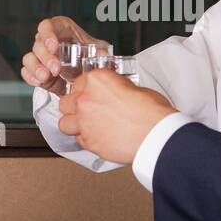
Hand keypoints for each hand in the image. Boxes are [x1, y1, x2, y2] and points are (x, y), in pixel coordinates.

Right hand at [20, 16, 108, 95]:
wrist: (84, 74)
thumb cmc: (87, 55)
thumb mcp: (97, 50)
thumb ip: (100, 51)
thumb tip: (102, 54)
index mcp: (61, 30)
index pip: (49, 26)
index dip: (48, 34)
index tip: (54, 46)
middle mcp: (47, 41)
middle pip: (38, 44)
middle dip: (46, 57)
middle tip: (56, 69)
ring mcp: (40, 56)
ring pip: (29, 57)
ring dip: (36, 67)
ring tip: (46, 77)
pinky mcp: (36, 70)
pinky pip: (26, 72)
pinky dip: (31, 77)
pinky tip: (39, 82)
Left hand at [57, 70, 174, 164]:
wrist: (156, 135)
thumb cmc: (151, 113)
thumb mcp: (135, 88)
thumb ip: (117, 88)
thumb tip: (116, 94)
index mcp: (97, 80)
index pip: (80, 81)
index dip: (87, 89)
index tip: (93, 94)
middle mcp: (85, 99)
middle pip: (66, 101)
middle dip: (75, 106)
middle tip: (88, 109)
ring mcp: (83, 121)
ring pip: (64, 122)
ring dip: (74, 124)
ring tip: (86, 125)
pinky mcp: (87, 141)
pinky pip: (77, 139)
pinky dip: (85, 139)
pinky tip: (96, 137)